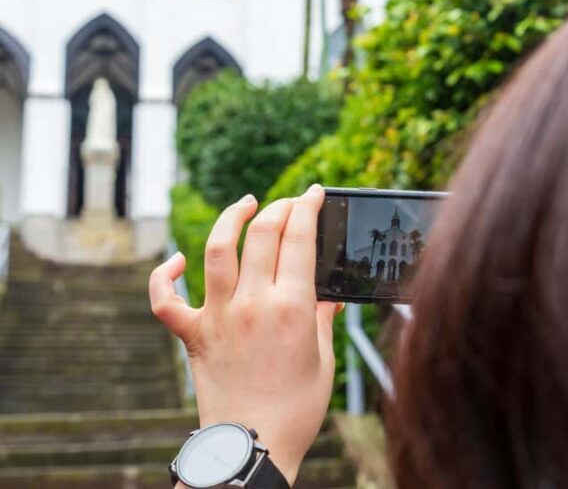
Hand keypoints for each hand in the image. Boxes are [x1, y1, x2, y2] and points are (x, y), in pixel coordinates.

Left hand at [149, 185, 340, 484]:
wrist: (253, 446)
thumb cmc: (296, 409)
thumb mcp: (323, 360)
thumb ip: (323, 319)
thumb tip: (330, 296)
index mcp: (292, 307)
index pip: (299, 238)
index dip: (307, 208)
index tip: (313, 194)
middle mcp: (253, 304)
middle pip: (262, 233)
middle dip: (279, 208)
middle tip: (288, 203)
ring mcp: (219, 316)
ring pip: (216, 249)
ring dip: (230, 218)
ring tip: (245, 203)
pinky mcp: (193, 334)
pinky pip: (166, 298)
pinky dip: (165, 274)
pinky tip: (178, 259)